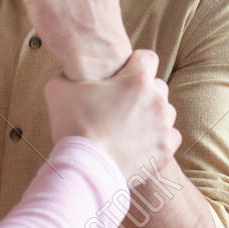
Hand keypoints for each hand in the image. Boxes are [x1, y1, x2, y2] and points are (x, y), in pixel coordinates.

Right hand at [44, 50, 179, 179]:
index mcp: (137, 80)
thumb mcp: (58, 89)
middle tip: (122, 103)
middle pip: (158, 86)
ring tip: (130, 125)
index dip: (134, 64)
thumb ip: (66, 73)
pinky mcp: (165, 151)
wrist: (85, 169)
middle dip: (143, 91)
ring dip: (152, 114)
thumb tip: (67, 69)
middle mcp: (157, 100)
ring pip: (166, 111)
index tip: (123, 74)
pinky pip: (170, 137)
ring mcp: (164, 127)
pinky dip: (158, 138)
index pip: (147, 58)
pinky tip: (140, 141)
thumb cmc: (72, 127)